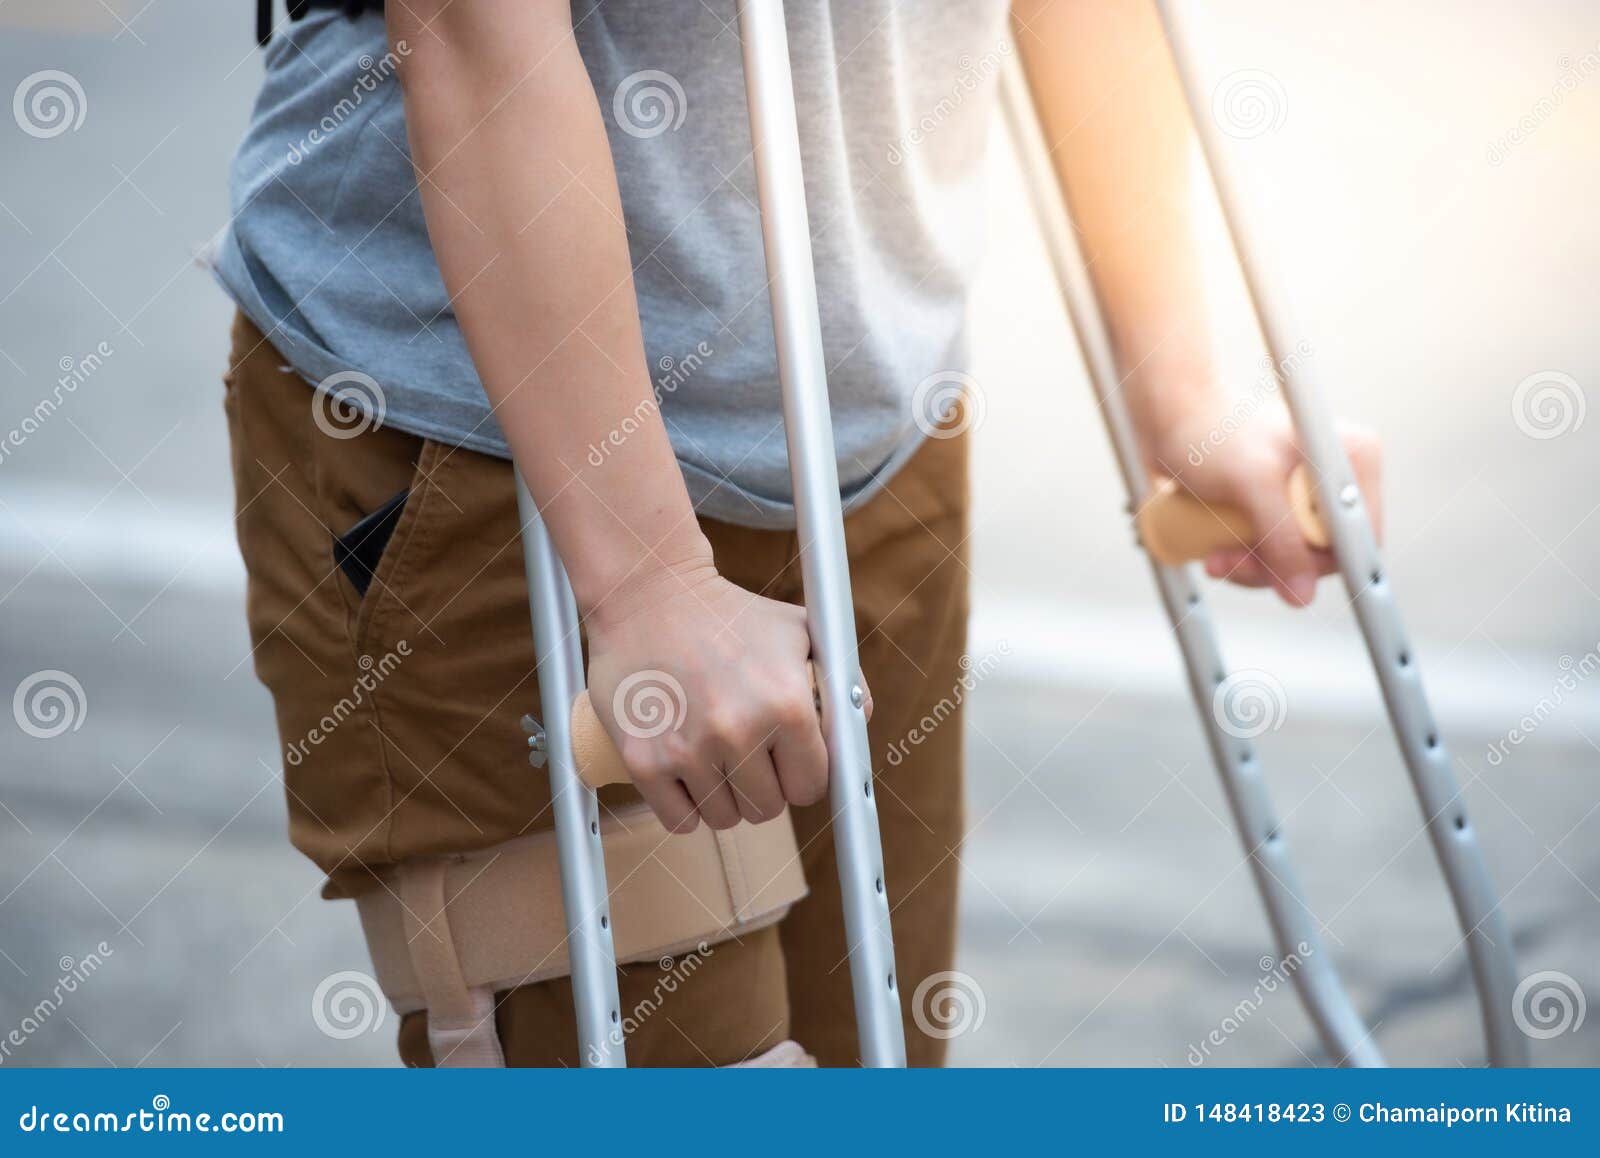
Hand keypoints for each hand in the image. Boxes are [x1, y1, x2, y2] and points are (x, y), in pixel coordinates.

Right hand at [583, 559, 844, 832]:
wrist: (650, 595)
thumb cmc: (732, 615)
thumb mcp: (801, 632)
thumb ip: (842, 682)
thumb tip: (857, 734)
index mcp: (786, 705)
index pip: (811, 786)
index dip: (802, 774)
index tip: (788, 760)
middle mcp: (738, 731)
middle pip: (767, 809)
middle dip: (763, 786)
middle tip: (747, 751)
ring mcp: (687, 749)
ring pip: (724, 819)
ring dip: (725, 798)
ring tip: (714, 754)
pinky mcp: (642, 759)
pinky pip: (679, 821)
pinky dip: (685, 807)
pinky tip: (687, 774)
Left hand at [1148, 408, 1382, 606]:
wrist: (1168, 418)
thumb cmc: (1210, 433)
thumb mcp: (1252, 484)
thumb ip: (1282, 538)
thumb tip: (1302, 594)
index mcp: (1352, 459)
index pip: (1359, 538)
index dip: (1320, 563)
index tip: (1278, 570)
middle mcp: (1337, 479)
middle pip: (1323, 555)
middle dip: (1273, 566)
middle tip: (1230, 559)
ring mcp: (1306, 497)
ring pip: (1294, 561)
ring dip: (1251, 566)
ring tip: (1215, 554)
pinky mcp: (1278, 511)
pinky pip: (1272, 554)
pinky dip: (1243, 558)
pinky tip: (1216, 549)